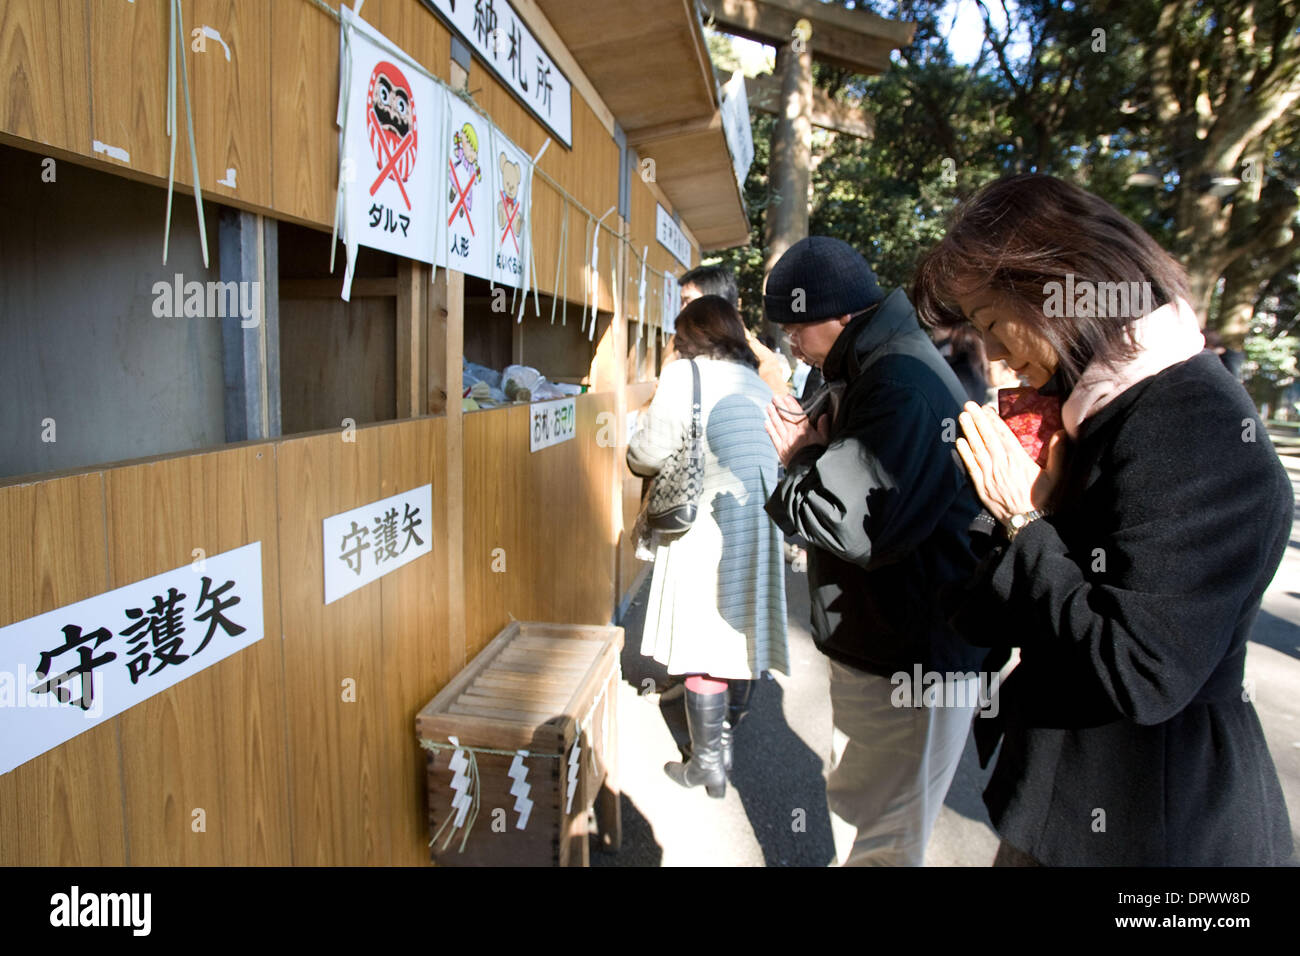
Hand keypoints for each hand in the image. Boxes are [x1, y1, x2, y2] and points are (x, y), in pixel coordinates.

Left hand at [764, 394, 829, 466]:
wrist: (808, 473)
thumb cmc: (819, 456)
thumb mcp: (825, 441)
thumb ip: (824, 428)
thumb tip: (824, 416)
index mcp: (806, 431)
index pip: (798, 414)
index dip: (792, 404)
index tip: (787, 396)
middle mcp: (794, 434)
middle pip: (786, 417)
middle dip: (780, 406)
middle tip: (774, 397)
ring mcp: (786, 442)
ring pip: (778, 425)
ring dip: (773, 415)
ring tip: (768, 406)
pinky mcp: (781, 450)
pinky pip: (774, 437)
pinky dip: (770, 429)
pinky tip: (766, 423)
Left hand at [954, 401, 1065, 525]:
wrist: (1029, 524)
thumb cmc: (1044, 500)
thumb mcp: (1056, 476)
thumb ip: (1058, 453)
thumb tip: (1061, 432)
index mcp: (1018, 460)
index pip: (1004, 435)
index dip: (994, 420)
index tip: (987, 408)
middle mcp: (1002, 466)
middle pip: (987, 438)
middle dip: (978, 420)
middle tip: (969, 405)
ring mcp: (990, 477)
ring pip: (977, 450)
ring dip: (969, 432)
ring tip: (962, 416)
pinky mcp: (982, 488)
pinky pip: (971, 467)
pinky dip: (964, 454)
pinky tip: (959, 442)